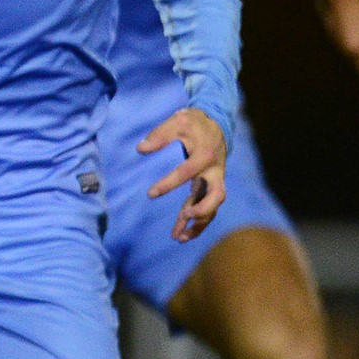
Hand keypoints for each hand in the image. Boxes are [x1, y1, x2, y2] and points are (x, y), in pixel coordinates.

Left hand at [139, 107, 227, 241]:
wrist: (215, 123)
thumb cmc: (193, 123)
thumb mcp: (177, 121)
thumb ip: (160, 134)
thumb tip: (141, 149)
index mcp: (205, 155)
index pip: (187, 173)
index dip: (169, 184)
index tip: (150, 194)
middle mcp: (215, 172)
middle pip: (217, 196)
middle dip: (203, 209)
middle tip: (185, 217)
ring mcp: (215, 181)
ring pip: (213, 207)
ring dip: (199, 224)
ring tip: (178, 237)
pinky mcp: (210, 186)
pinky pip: (206, 207)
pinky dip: (196, 221)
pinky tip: (181, 232)